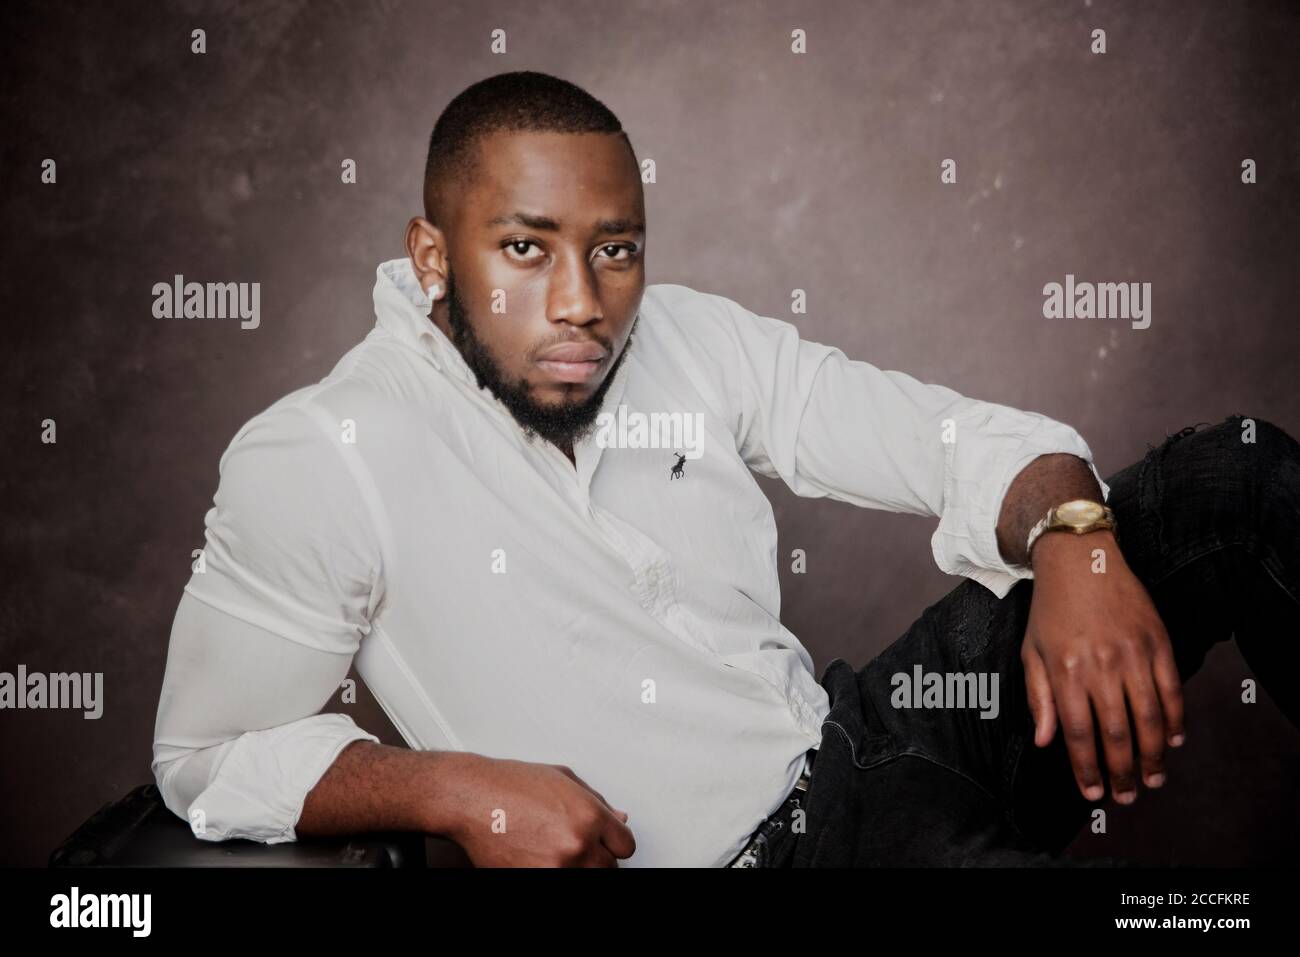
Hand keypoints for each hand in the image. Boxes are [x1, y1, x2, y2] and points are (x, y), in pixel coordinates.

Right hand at [439, 753, 635, 866]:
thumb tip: (618, 817)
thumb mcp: (563, 779)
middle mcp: (577, 843)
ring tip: (555, 849)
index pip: (625, 845)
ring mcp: (556, 866)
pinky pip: (558, 882)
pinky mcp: (534, 879)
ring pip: (586, 877)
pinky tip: (540, 857)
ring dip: (576, 866)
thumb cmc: (510, 784)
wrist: (472, 798)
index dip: (614, 843)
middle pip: (609, 867)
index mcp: (589, 815)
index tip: (606, 842)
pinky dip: (551, 871)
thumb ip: (597, 800)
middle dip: (597, 856)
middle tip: (577, 846)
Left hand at [1021, 530, 1185, 803]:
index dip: (1086, 768)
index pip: (1078, 733)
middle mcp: (1101, 666)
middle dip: (1122, 771)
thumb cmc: (1050, 609)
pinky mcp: (1158, 642)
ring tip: (1153, 778)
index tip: (1092, 793)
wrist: (1081, 560)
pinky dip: (1176, 719)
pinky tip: (1173, 740)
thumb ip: (1038, 698)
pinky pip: (1172, 689)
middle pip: (1117, 733)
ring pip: (1150, 718)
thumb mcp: (1031, 651)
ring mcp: (1134, 654)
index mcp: (1066, 671)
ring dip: (1153, 754)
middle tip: (1127, 795)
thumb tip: (1045, 743)